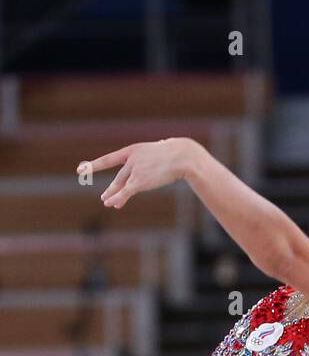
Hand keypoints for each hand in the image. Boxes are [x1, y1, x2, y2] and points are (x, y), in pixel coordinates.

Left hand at [78, 137, 194, 209]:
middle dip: (112, 188)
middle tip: (104, 197)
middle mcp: (131, 160)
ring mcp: (135, 170)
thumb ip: (150, 159)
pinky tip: (114, 204)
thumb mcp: (158, 153)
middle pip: (119, 177)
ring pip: (122, 185)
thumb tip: (153, 164)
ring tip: (107, 202)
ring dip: (113, 195)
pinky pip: (127, 191)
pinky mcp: (140, 181)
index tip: (81, 169)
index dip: (94, 165)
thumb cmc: (174, 154)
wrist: (181, 156)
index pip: (110, 159)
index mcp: (133, 150)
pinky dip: (120, 198)